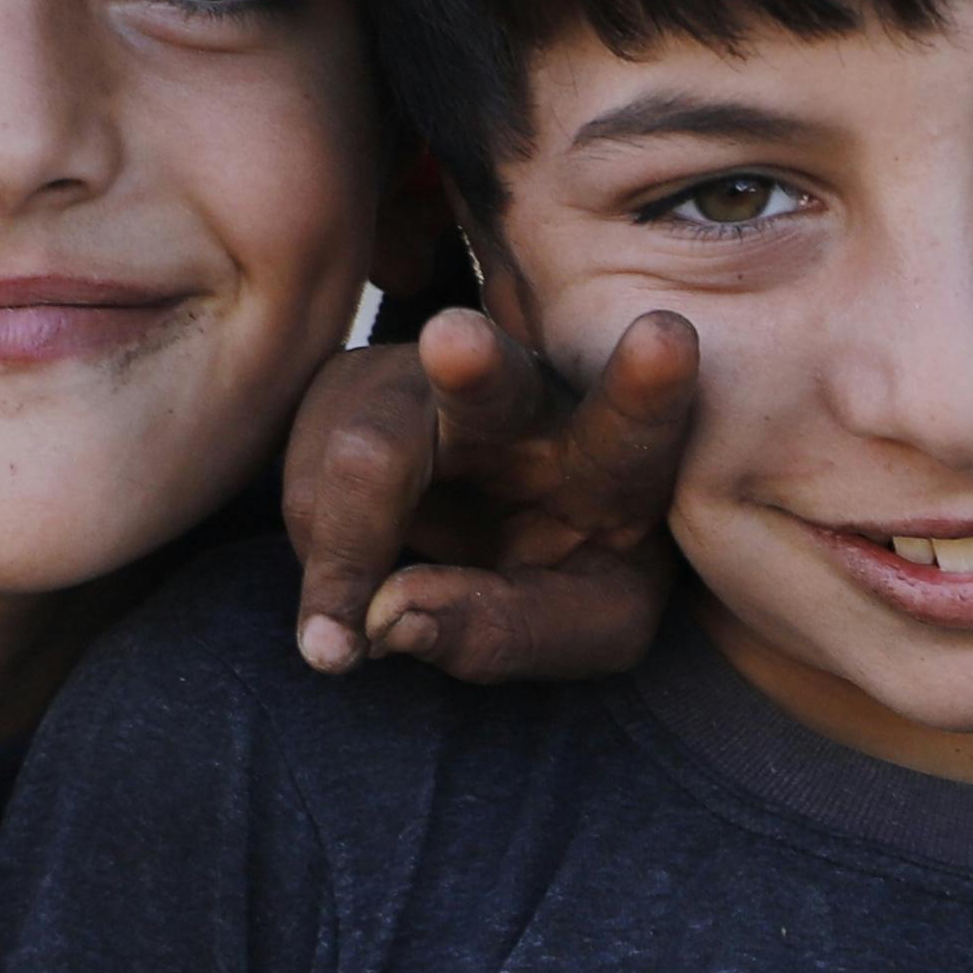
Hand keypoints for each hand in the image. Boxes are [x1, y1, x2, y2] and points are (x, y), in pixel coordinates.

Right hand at [281, 303, 700, 681]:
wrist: (511, 533)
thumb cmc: (575, 574)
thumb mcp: (584, 627)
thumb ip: (504, 634)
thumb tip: (386, 619)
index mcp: (612, 455)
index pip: (634, 426)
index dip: (649, 387)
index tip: (668, 338)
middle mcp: (524, 400)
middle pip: (489, 383)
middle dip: (471, 363)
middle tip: (456, 343)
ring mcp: (429, 381)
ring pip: (362, 454)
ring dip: (341, 555)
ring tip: (352, 628)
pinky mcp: (350, 385)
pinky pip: (305, 473)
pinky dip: (318, 549)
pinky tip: (354, 564)